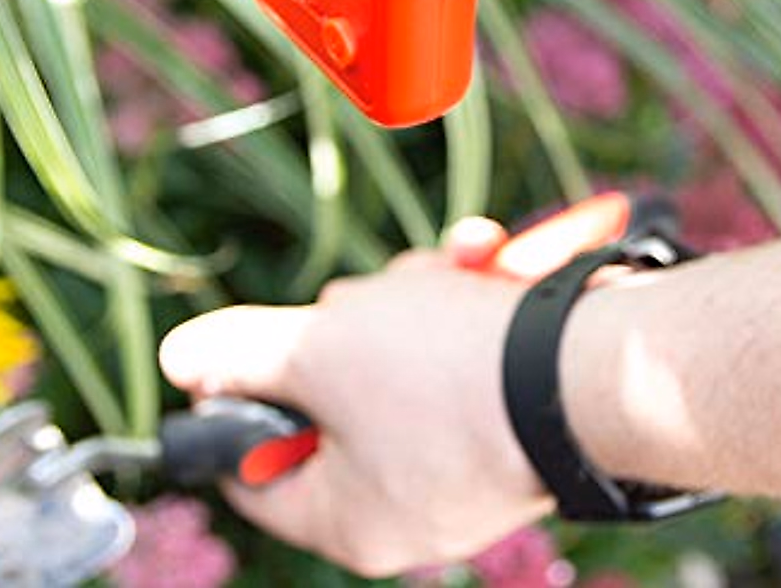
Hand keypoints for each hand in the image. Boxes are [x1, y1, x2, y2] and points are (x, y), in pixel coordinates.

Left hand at [159, 249, 548, 577]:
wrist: (598, 363)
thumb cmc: (445, 373)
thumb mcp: (316, 350)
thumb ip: (241, 355)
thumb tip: (182, 362)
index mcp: (349, 514)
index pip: (254, 473)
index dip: (234, 403)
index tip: (239, 350)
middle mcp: (407, 497)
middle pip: (331, 395)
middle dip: (347, 325)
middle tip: (370, 300)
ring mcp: (463, 451)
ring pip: (397, 354)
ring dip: (410, 297)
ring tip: (448, 275)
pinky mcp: (508, 406)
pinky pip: (457, 347)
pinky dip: (461, 299)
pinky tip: (484, 265)